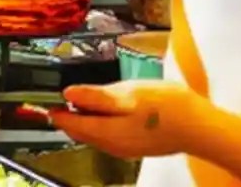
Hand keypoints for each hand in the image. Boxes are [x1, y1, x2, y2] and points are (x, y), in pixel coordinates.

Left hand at [48, 80, 205, 158]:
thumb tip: (67, 94)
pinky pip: (109, 132)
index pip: (69, 124)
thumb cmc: (166, 108)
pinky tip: (107, 106)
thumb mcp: (128, 95)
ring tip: (81, 95)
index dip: (54, 110)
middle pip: (80, 130)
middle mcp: (111, 145)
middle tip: (57, 93)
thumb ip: (96, 97)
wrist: (200, 127)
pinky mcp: (135, 143)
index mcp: (106, 133)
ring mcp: (124, 147)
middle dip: (67, 113)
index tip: (41, 96)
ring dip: (84, 116)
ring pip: (94, 131)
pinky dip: (100, 120)